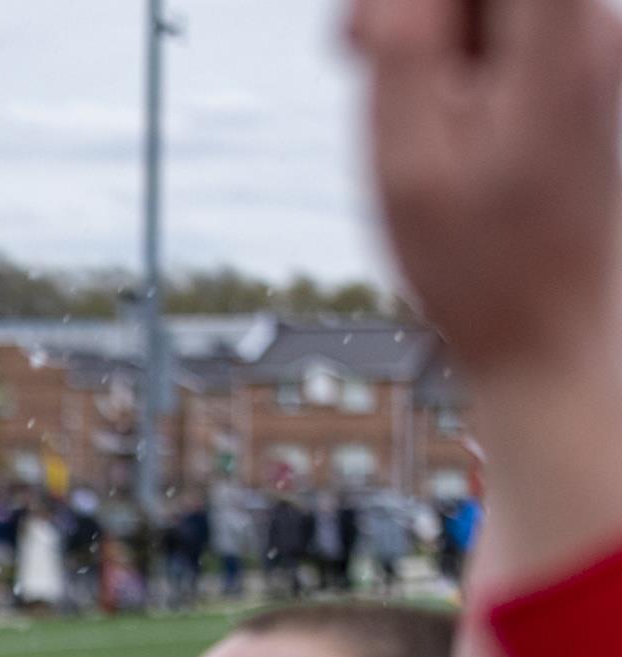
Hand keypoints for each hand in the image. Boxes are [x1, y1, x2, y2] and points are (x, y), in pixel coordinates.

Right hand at [352, 0, 621, 378]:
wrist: (548, 333)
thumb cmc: (481, 269)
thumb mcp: (410, 165)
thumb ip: (404, 54)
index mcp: (561, 46)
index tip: (374, 21)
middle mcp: (593, 37)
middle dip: (416, 3)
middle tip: (355, 47)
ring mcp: (590, 57)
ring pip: (492, 5)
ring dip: (429, 23)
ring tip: (381, 80)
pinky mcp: (576, 79)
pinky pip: (506, 30)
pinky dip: (454, 48)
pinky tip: (420, 96)